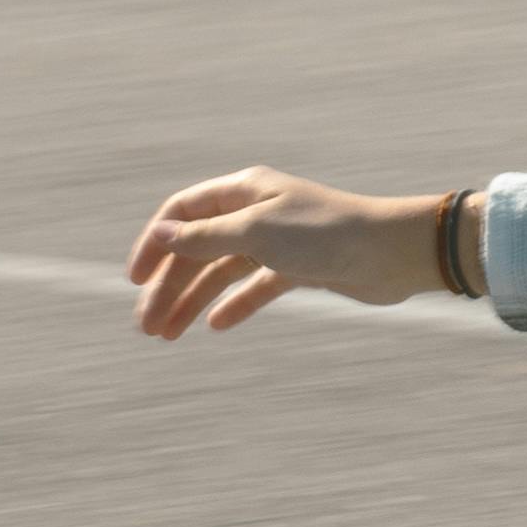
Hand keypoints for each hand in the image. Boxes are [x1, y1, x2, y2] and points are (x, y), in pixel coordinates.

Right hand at [127, 166, 455, 341]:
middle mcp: (258, 211)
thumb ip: (207, 236)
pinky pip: (256, 286)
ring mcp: (278, 240)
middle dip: (169, 285)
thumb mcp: (257, 232)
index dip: (155, 243)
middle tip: (146, 326)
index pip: (183, 212)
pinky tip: (216, 326)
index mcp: (244, 190)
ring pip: (223, 271)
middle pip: (199, 248)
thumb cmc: (325, 233)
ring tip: (167, 335)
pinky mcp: (300, 267)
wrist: (391, 252)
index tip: (134, 279)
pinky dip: (235, 304)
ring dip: (193, 300)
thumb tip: (161, 233)